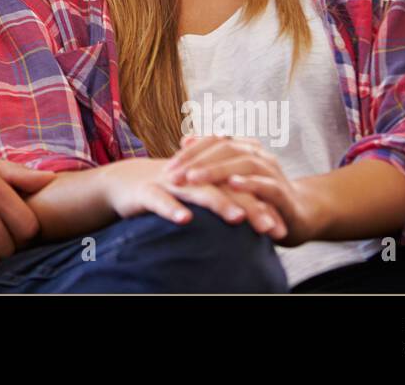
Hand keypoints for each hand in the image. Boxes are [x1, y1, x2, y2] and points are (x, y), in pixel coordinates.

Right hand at [101, 156, 286, 241]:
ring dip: (219, 203)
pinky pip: (159, 199)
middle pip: (227, 188)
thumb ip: (225, 201)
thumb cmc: (168, 192)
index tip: (280, 227)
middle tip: (271, 227)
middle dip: (251, 207)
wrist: (125, 183)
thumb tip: (259, 220)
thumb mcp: (199, 195)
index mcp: (208, 176)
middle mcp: (193, 176)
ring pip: (198, 191)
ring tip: (239, 218)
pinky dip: (172, 208)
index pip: (240, 189)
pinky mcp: (145, 191)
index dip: (261, 206)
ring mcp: (169, 182)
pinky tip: (185, 220)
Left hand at [166, 135, 323, 245]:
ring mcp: (273, 173)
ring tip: (194, 178)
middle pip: (226, 148)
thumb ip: (211, 160)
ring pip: (244, 163)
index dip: (191, 151)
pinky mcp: (285, 194)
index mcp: (245, 149)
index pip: (215, 141)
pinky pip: (268, 185)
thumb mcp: (231, 178)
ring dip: (217, 170)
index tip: (169, 167)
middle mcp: (259, 156)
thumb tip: (185, 139)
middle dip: (197, 161)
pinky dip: (250, 183)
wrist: (298, 215)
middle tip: (174, 175)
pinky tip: (232, 185)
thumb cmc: (256, 196)